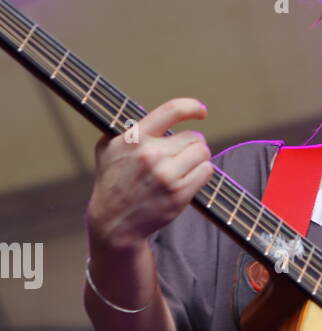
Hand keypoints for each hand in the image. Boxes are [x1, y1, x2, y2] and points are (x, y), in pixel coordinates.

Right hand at [86, 98, 213, 251]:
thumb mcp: (106, 148)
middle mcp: (151, 154)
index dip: (192, 107)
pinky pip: (206, 172)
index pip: (172, 110)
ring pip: (202, 153)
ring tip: (186, 166)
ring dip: (199, 159)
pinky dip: (202, 173)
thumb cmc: (112, 182)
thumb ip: (126, 128)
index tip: (201, 111)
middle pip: (194, 137)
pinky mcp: (178, 194)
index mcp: (134, 138)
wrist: (114, 222)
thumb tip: (148, 115)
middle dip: (192, 144)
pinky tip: (190, 178)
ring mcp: (166, 176)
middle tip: (183, 155)